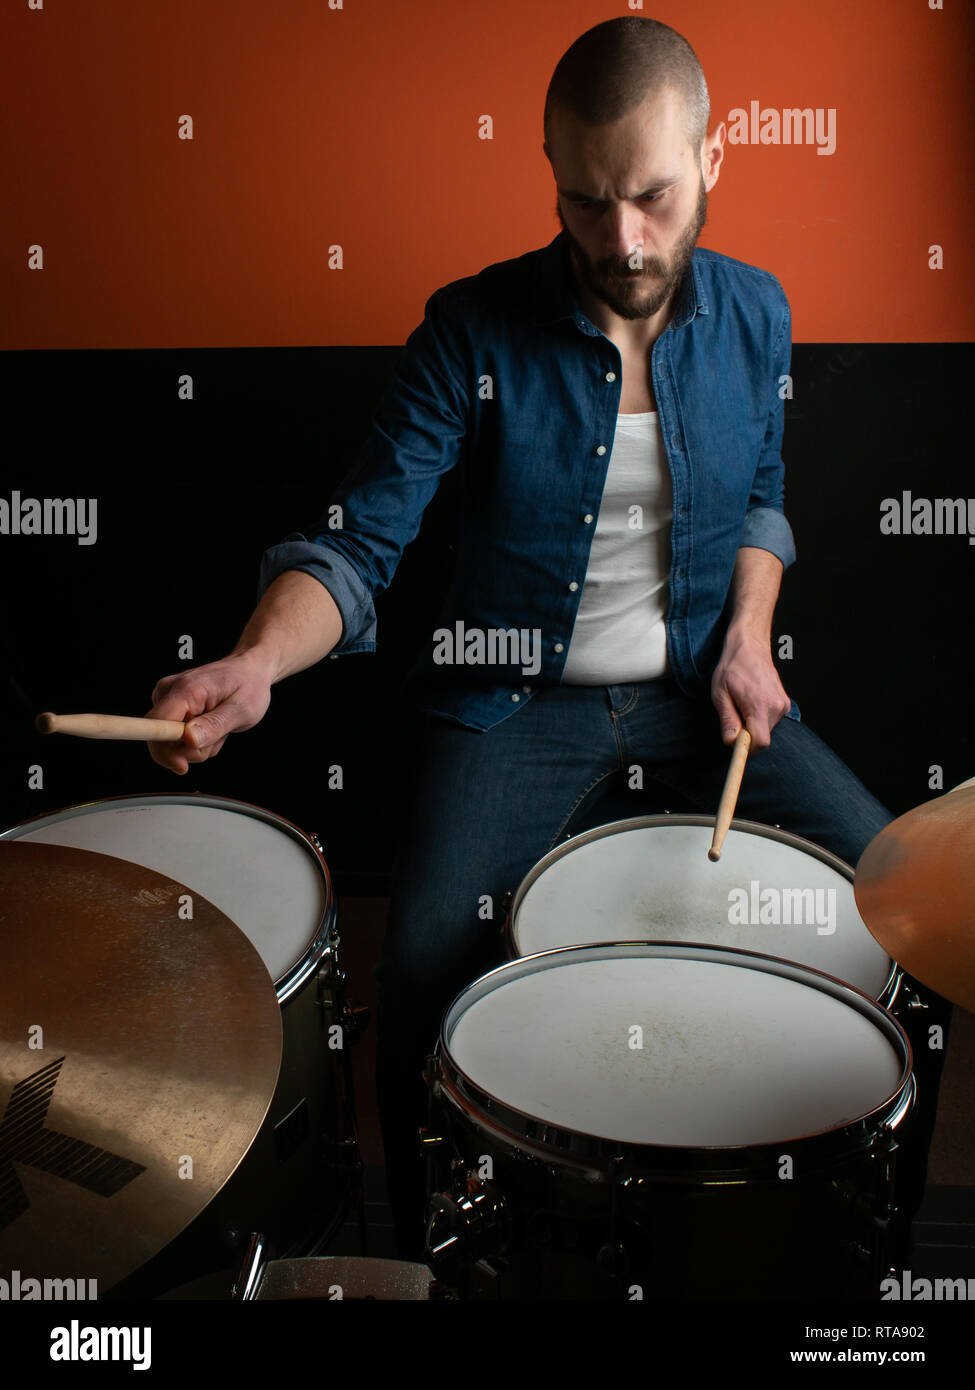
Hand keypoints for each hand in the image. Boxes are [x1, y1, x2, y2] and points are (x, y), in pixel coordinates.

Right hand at [146, 652, 273, 773]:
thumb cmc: (248, 685)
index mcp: (186, 689)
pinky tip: (212, 727)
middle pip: (160, 739)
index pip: (156, 725)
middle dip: (189, 750)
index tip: (182, 765)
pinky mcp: (171, 708)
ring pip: (171, 743)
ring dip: (197, 745)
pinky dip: (195, 740)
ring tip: (219, 728)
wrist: (249, 671)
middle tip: (218, 737)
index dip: (163, 750)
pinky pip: (176, 738)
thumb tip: (189, 739)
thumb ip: (214, 725)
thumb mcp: (241, 710)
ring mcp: (168, 699)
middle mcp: (169, 691)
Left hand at [710, 629, 790, 749]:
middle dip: (746, 734)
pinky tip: (751, 700)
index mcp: (760, 705)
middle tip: (734, 713)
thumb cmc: (733, 667)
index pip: (761, 742)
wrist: (750, 646)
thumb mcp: (720, 694)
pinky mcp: (785, 704)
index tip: (736, 746)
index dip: (747, 749)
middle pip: (762, 737)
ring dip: (752, 724)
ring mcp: (783, 705)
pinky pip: (770, 721)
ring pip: (765, 729)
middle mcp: (777, 707)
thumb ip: (728, 719)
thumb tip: (731, 742)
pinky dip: (758, 717)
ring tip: (742, 702)